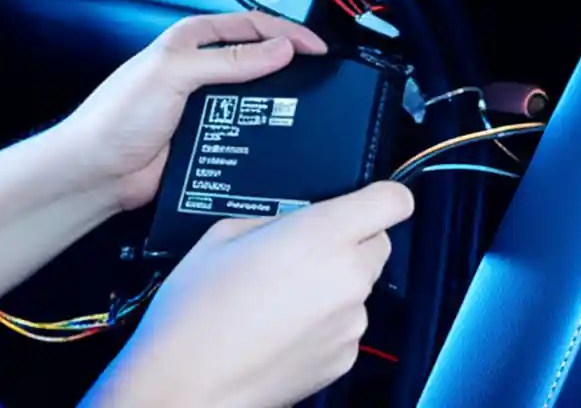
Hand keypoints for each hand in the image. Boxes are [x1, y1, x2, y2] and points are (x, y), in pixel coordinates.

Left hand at [58, 11, 325, 209]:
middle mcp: (198, 69)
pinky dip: (263, 131)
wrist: (97, 172)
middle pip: (256, 60)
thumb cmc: (116, 116)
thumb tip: (278, 49)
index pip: (249, 26)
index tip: (315, 47)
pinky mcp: (206, 138)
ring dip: (276, 100)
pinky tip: (277, 135)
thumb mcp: (173, 73)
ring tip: (305, 104)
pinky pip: (244, 130)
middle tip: (320, 74)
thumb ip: (227, 60)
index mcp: (189, 42)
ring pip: (254, 97)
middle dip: (287, 64)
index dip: (286, 32)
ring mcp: (203, 105)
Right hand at [83, 182, 413, 407]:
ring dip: (332, 284)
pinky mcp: (344, 357)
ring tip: (277, 297)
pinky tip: (281, 326)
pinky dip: (323, 321)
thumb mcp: (223, 235)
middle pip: (378, 243)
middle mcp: (346, 277)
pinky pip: (345, 324)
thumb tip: (293, 221)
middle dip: (347, 241)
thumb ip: (274, 219)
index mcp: (320, 236)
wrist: (188, 383)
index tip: (368, 199)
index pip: (392, 201)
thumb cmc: (196, 314)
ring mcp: (350, 322)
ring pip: (359, 285)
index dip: (381, 196)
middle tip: (300, 252)